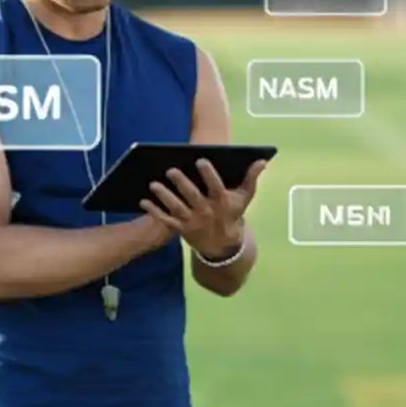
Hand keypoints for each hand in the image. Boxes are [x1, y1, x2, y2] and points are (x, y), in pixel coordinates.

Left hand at [140, 159, 268, 257]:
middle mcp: (206, 212)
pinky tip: (143, 201)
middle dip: (182, 184)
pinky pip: (166, 220)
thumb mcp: (244, 198)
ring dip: (164, 196)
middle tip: (170, 170)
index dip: (209, 175)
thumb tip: (262, 160)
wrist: (224, 246)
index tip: (200, 160)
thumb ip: (251, 178)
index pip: (216, 187)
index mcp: (222, 202)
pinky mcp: (180, 229)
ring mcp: (192, 221)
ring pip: (176, 208)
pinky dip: (154, 211)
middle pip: (193, 196)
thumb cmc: (232, 214)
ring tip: (153, 184)